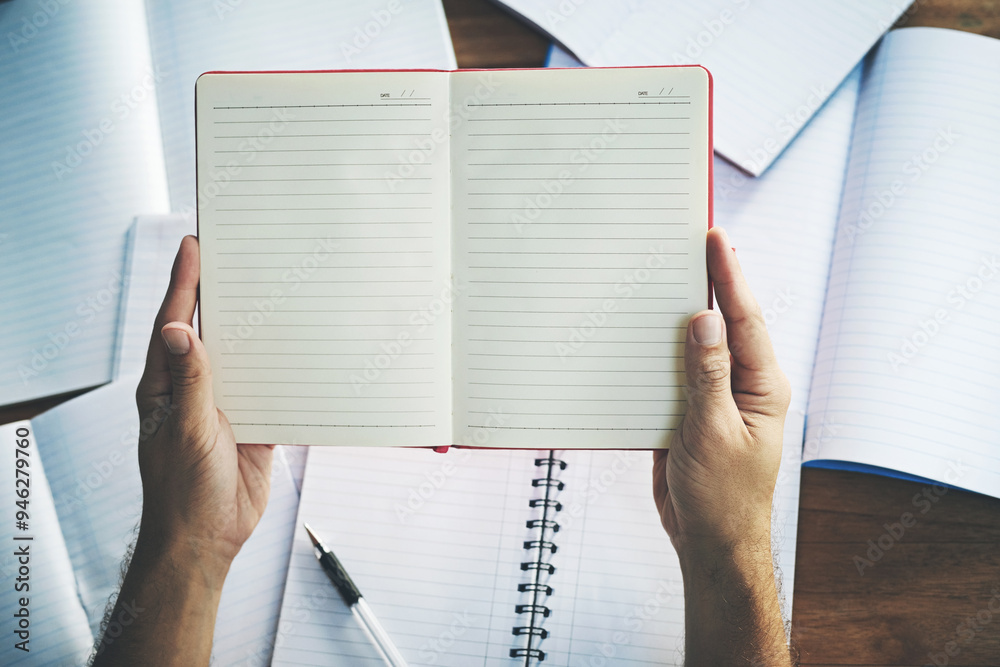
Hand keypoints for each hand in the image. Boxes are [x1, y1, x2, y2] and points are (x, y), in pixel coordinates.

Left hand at [94, 236, 273, 665]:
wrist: (208, 538)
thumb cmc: (182, 492)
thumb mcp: (186, 432)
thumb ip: (190, 382)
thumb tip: (180, 332)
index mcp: (166, 385)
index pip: (174, 322)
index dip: (184, 283)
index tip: (194, 246)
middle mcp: (195, 387)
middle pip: (211, 330)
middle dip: (223, 294)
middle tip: (239, 253)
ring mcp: (227, 403)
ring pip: (245, 355)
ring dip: (261, 328)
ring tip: (279, 290)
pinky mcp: (256, 422)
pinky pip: (274, 387)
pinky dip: (289, 370)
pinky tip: (306, 350)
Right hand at [654, 226, 789, 555]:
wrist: (709, 543)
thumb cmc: (723, 499)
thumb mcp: (713, 433)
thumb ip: (707, 375)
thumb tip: (706, 320)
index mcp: (761, 386)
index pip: (745, 320)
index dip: (730, 277)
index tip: (716, 239)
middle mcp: (740, 385)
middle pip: (721, 324)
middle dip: (705, 284)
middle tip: (685, 243)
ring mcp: (713, 398)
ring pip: (692, 346)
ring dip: (673, 318)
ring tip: (656, 277)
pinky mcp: (688, 412)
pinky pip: (671, 374)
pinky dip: (654, 354)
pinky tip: (637, 335)